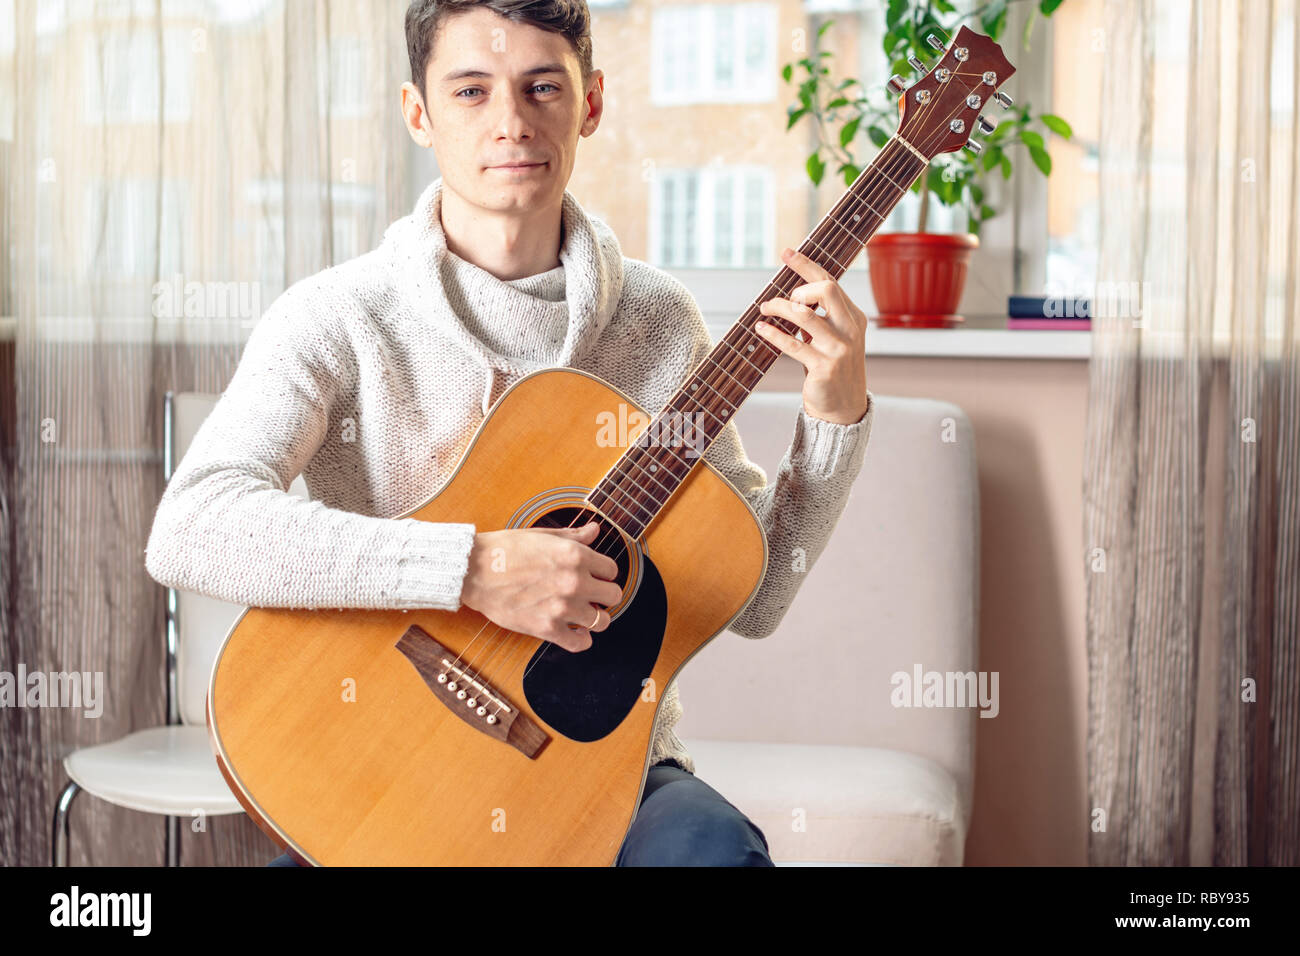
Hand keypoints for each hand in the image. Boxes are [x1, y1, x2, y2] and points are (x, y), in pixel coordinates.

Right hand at [458, 521, 622, 652]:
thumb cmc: (505, 550)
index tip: (594, 576)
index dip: (603, 573)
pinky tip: (575, 633)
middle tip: (592, 596)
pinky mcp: (548, 628)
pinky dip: (581, 640)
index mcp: (575, 555)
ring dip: (595, 618)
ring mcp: (563, 607)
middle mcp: (575, 581)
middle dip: (604, 595)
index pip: (612, 569)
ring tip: (584, 615)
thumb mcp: (542, 535)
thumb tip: (595, 530)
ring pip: (603, 621)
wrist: (475, 571)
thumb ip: (573, 536)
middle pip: (614, 595)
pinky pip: (580, 643)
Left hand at [754, 247, 868, 425]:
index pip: (830, 281)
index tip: (786, 252)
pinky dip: (774, 334)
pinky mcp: (824, 368)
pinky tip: (761, 328)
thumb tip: (792, 292)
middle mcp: (850, 329)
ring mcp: (839, 349)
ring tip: (764, 309)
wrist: (844, 407)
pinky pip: (794, 344)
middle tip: (782, 298)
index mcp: (853, 317)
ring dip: (780, 308)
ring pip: (805, 315)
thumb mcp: (833, 338)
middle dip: (798, 287)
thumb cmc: (832, 367)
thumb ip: (820, 316)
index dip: (806, 265)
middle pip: (826, 289)